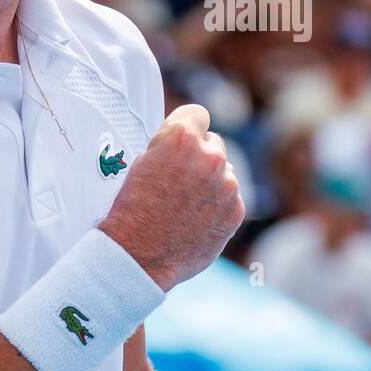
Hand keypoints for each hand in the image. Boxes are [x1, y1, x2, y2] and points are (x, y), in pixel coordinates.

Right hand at [99, 104, 244, 290]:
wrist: (139, 256)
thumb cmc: (133, 209)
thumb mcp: (142, 163)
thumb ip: (171, 147)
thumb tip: (189, 142)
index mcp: (182, 138)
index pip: (198, 114)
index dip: (188, 127)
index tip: (183, 139)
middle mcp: (210, 157)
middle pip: (213, 143)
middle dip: (200, 156)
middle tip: (180, 178)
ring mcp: (227, 185)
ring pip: (224, 172)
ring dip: (211, 182)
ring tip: (185, 204)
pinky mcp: (236, 210)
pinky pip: (230, 197)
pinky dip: (218, 206)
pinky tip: (196, 220)